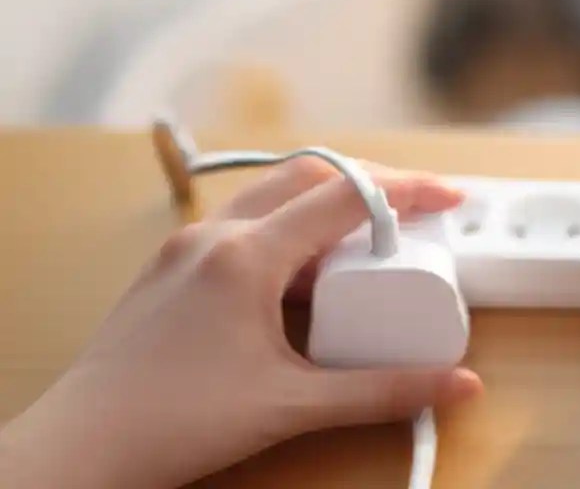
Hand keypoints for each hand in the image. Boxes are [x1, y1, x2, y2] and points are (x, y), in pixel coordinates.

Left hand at [0, 158, 482, 488]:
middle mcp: (214, 236)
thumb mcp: (294, 404)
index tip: (448, 196)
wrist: (83, 447)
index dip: (407, 191)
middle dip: (370, 185)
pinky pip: (242, 224)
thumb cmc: (174, 424)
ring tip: (364, 243)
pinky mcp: (172, 268)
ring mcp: (187, 248)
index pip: (344, 197)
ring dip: (325, 204)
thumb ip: (383, 390)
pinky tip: (304, 275)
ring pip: (271, 195)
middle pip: (309, 176)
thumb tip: (454, 384)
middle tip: (414, 211)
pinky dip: (287, 230)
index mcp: (246, 255)